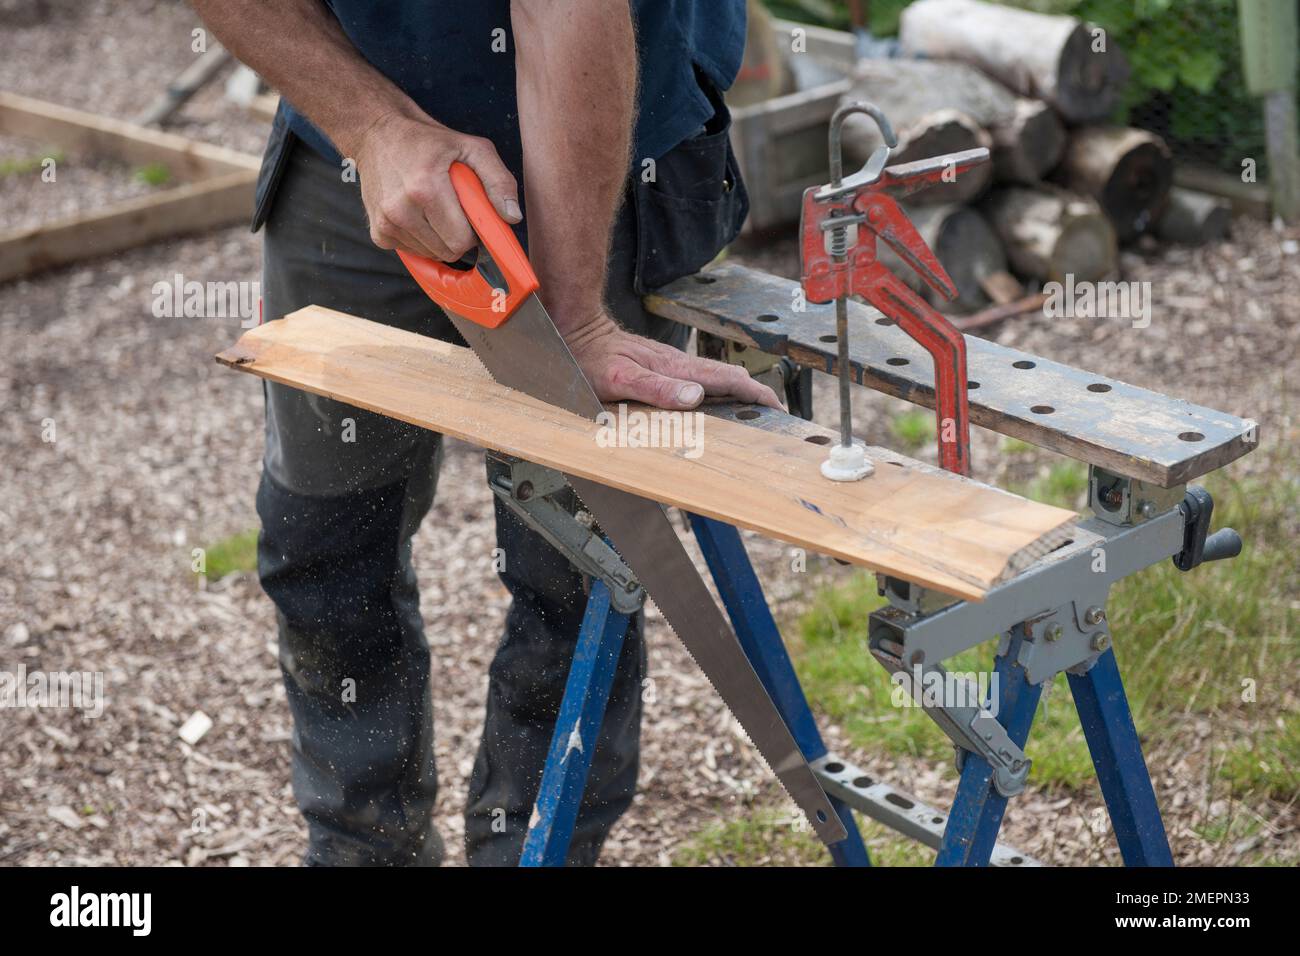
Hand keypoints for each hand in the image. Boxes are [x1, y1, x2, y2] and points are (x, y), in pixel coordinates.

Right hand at [352, 111, 520, 260]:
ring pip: (431, 254)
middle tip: (455, 210)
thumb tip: (512, 217)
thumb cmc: (429, 141)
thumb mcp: (472, 148)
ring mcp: (386, 223)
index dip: (474, 232)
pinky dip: (421, 239)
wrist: (378, 133)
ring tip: (434, 208)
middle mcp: (400, 209)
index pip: (461, 240)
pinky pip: (413, 252)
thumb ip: (499, 181)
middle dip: (459, 236)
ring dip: (440, 238)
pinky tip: (418, 214)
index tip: (472, 216)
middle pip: (448, 252)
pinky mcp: (378, 232)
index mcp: (425, 188)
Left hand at [564, 312, 782, 410]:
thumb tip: (697, 397)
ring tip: (754, 411)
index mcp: (675, 369)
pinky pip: (698, 378)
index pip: (727, 380)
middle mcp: (678, 364)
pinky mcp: (661, 365)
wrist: (573, 328)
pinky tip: (714, 400)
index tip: (776, 407)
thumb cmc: (589, 357)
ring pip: (714, 378)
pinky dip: (716, 390)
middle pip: (728, 378)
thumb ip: (657, 389)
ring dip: (738, 393)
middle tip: (773, 415)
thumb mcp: (619, 379)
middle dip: (755, 395)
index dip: (755, 393)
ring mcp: (671, 363)